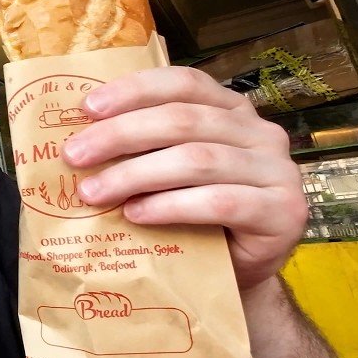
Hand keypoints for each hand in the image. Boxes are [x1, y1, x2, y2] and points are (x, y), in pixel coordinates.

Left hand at [62, 66, 306, 289]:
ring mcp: (278, 171)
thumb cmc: (195, 216)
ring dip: (135, 174)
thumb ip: (143, 147)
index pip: (183, 83)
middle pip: (183, 120)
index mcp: (231, 110)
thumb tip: (75, 136)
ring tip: (92, 192)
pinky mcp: (284, 213)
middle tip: (74, 155)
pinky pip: (219, 202)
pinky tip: (135, 214)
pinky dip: (169, 206)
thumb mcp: (169, 170)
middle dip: (120, 135)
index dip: (134, 90)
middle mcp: (260, 132)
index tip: (86, 108)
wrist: (239, 274)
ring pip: (197, 160)